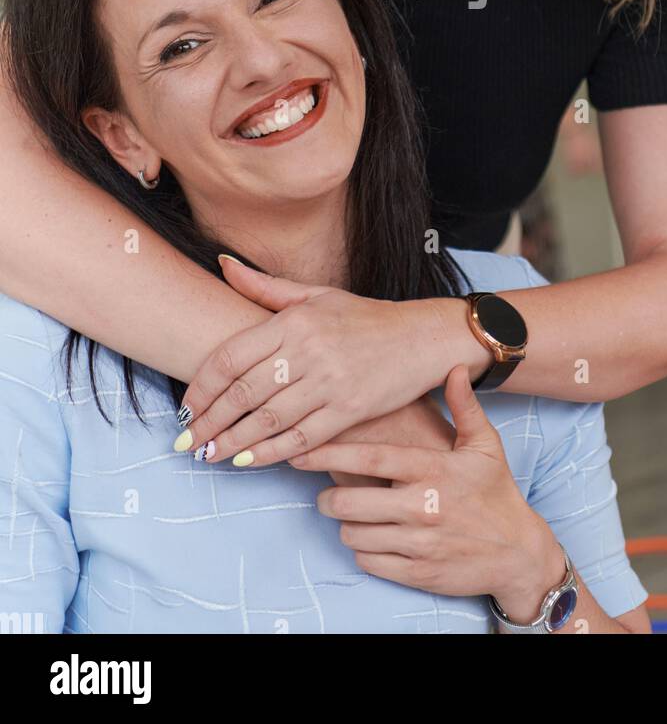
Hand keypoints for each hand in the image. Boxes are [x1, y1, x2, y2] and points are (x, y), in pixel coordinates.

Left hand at [175, 256, 465, 466]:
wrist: (422, 338)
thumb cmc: (365, 317)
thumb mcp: (316, 294)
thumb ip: (265, 287)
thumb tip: (222, 264)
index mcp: (295, 320)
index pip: (231, 357)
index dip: (201, 386)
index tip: (185, 408)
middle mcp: (309, 350)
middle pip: (244, 392)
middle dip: (209, 421)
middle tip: (184, 441)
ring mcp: (330, 382)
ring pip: (267, 419)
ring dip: (232, 442)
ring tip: (207, 455)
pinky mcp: (349, 410)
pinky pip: (300, 438)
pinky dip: (269, 453)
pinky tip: (247, 461)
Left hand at [287, 365, 560, 611]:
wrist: (518, 553)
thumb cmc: (497, 492)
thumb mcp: (484, 446)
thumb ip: (464, 407)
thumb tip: (456, 367)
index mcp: (432, 470)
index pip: (368, 460)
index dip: (327, 454)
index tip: (300, 451)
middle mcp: (422, 507)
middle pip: (348, 504)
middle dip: (327, 498)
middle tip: (326, 494)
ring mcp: (418, 544)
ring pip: (354, 535)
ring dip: (346, 525)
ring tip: (352, 515)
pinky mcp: (417, 573)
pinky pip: (368, 562)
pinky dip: (363, 551)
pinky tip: (373, 538)